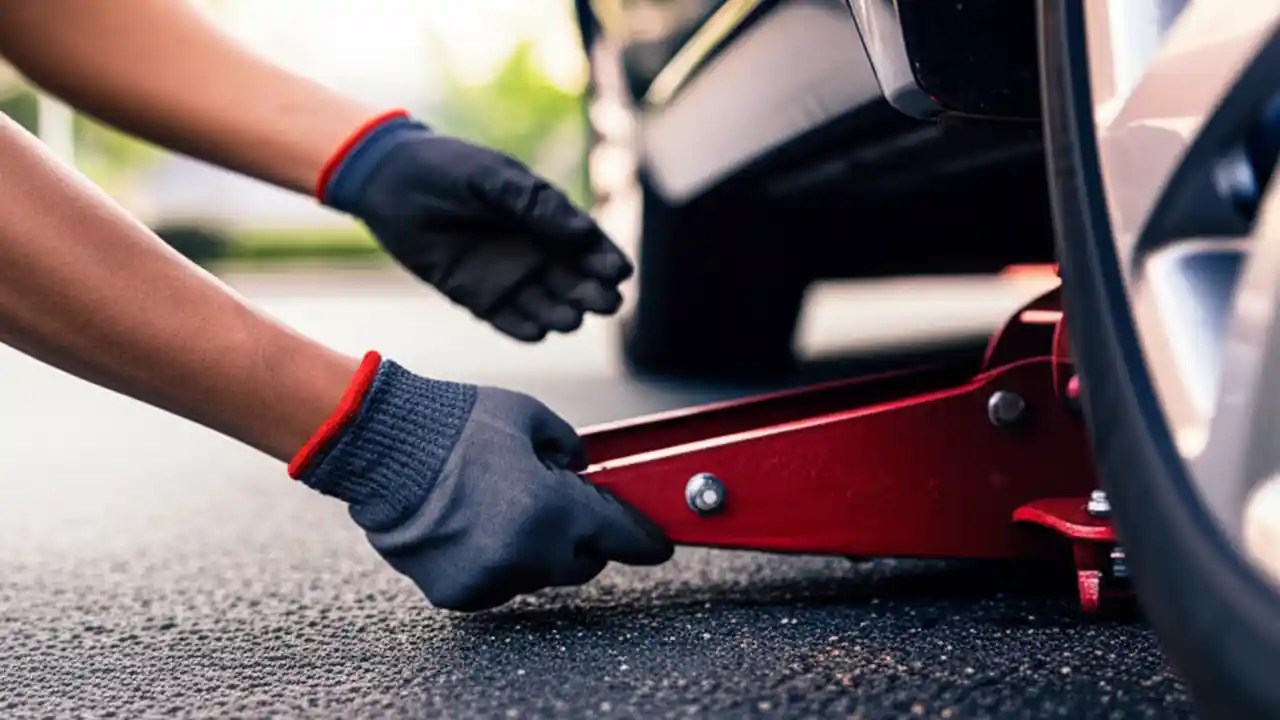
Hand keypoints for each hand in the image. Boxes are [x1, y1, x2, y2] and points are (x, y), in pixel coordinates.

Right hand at [293, 354, 672, 610]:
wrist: (383, 445)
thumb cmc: (456, 425)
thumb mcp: (531, 418)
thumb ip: (571, 448)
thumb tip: (582, 468)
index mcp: (552, 511)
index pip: (619, 538)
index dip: (644, 540)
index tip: (659, 544)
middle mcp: (526, 555)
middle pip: (581, 564)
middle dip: (583, 539)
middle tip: (564, 507)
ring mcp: (490, 579)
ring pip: (538, 575)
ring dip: (537, 549)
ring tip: (507, 506)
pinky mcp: (458, 592)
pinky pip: (498, 584)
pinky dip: (499, 562)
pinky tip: (479, 525)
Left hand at [322, 113, 631, 341]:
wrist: (388, 183)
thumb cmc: (447, 169)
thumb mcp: (493, 177)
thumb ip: (535, 203)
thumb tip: (583, 231)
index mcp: (546, 218)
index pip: (588, 244)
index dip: (605, 259)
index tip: (619, 272)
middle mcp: (534, 251)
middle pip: (576, 281)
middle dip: (592, 293)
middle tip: (603, 301)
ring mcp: (508, 276)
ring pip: (547, 305)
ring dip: (562, 313)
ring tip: (569, 317)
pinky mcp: (478, 298)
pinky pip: (508, 321)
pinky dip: (523, 329)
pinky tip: (536, 330)